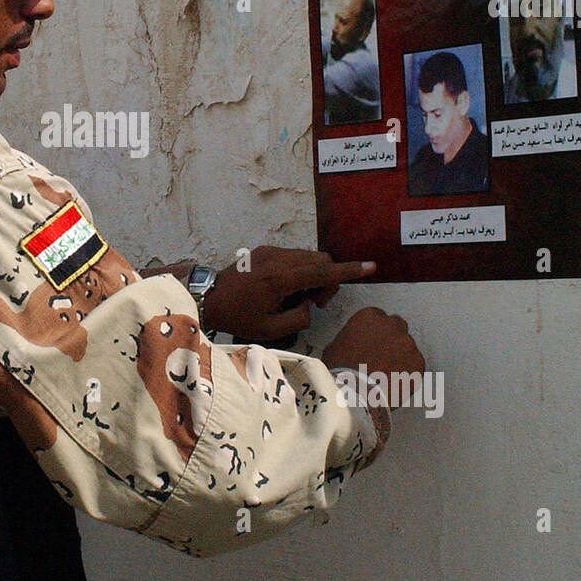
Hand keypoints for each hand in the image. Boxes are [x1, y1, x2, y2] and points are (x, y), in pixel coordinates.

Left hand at [200, 246, 375, 341]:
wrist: (209, 297)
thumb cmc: (238, 317)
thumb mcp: (271, 330)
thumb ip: (299, 318)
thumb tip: (309, 305)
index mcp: (281, 279)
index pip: (323, 271)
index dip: (349, 271)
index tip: (371, 266)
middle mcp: (278, 259)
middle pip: (320, 260)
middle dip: (326, 279)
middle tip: (313, 302)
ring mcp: (271, 251)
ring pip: (308, 256)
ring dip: (312, 274)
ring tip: (295, 297)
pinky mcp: (265, 250)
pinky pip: (294, 256)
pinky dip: (299, 269)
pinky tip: (283, 288)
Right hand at [321, 306, 423, 408]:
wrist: (355, 395)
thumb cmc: (341, 373)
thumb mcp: (335, 347)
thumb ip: (350, 339)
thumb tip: (352, 347)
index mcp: (369, 316)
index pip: (377, 317)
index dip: (374, 333)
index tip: (371, 344)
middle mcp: (391, 325)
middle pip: (397, 328)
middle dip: (391, 341)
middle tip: (381, 358)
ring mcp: (407, 343)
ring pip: (407, 348)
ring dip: (400, 357)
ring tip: (387, 375)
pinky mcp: (418, 363)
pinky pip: (416, 366)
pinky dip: (409, 373)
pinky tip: (395, 382)